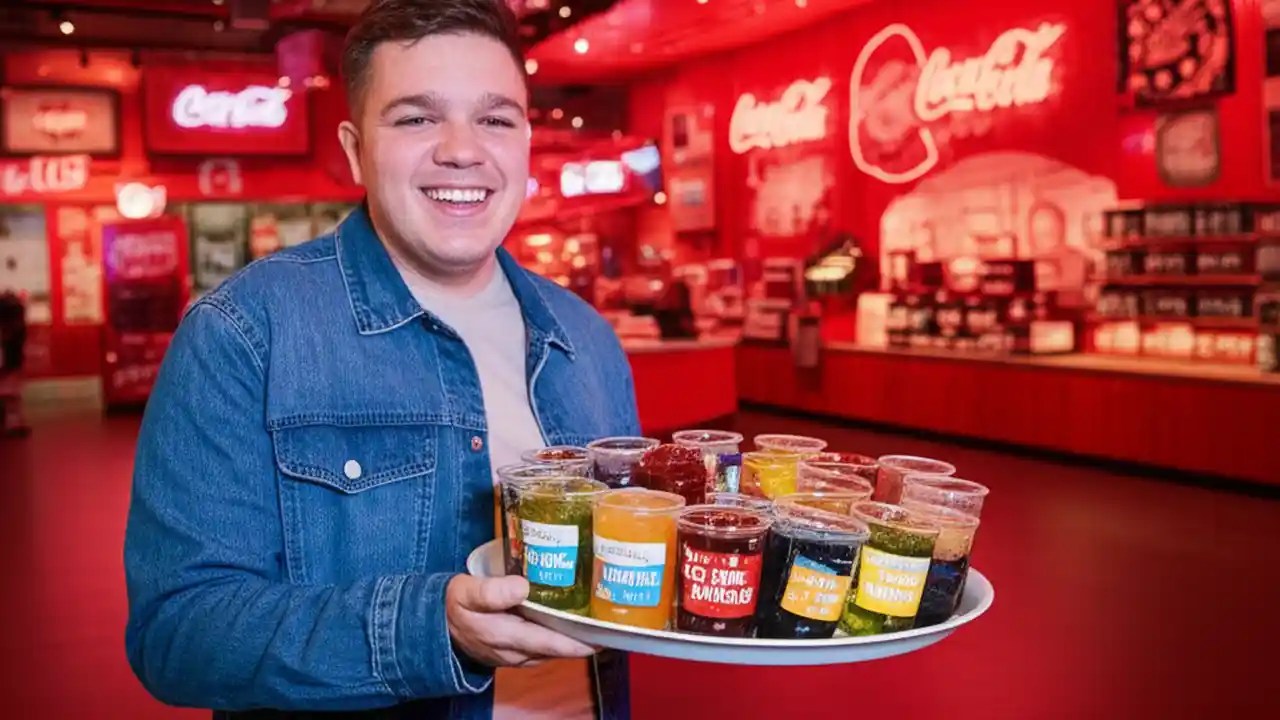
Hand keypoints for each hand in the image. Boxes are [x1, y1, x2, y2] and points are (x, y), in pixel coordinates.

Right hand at [445, 574, 595, 667]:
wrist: (437, 628)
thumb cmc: (455, 606)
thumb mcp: (465, 592)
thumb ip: (491, 591)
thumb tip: (522, 586)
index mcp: (507, 636)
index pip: (550, 642)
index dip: (578, 641)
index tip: (604, 635)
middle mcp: (518, 651)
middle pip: (559, 648)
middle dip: (586, 640)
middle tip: (612, 624)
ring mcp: (519, 654)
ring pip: (554, 649)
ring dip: (576, 640)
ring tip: (601, 622)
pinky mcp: (519, 651)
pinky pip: (546, 646)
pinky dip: (563, 638)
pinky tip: (575, 623)